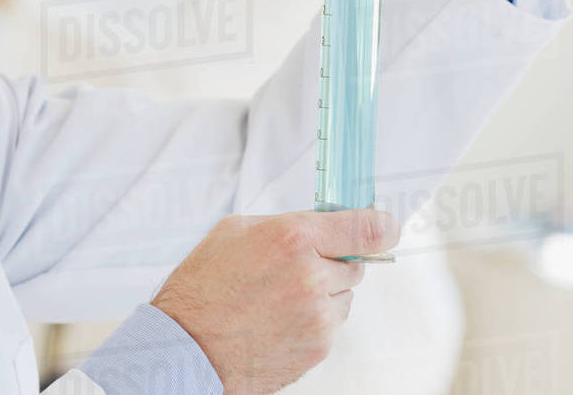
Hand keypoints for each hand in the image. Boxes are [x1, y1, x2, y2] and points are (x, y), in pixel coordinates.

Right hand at [150, 209, 398, 394]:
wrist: (187, 348)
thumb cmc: (202, 288)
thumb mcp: (235, 232)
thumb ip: (286, 224)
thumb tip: (322, 224)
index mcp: (292, 237)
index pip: (365, 229)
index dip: (381, 227)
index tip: (385, 227)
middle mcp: (312, 275)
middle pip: (356, 263)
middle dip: (334, 262)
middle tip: (298, 267)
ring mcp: (318, 315)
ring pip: (344, 295)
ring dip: (324, 293)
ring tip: (278, 299)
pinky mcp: (318, 347)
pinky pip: (331, 325)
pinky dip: (313, 321)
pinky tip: (278, 321)